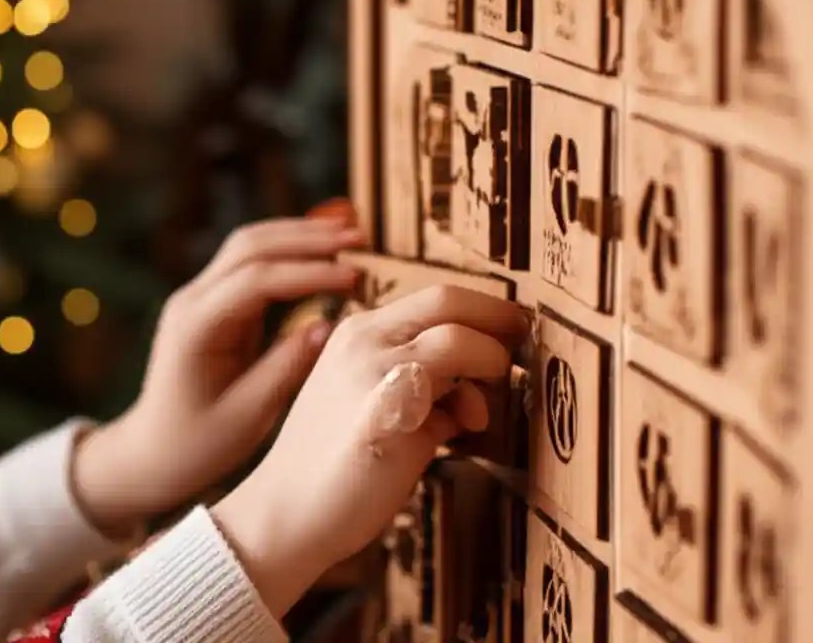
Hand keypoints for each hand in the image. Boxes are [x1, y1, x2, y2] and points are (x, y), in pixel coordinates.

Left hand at [73, 217, 364, 534]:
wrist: (152, 453)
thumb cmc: (198, 445)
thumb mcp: (248, 415)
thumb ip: (287, 367)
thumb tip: (331, 326)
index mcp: (195, 328)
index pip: (256, 281)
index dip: (309, 273)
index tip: (354, 277)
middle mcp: (191, 300)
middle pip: (250, 246)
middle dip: (307, 238)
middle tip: (359, 238)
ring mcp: (198, 297)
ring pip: (250, 245)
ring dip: (299, 236)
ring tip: (349, 235)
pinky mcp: (213, 302)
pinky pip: (252, 263)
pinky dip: (289, 251)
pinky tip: (323, 252)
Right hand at [211, 286, 527, 615]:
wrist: (287, 515)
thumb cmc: (339, 470)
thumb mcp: (384, 409)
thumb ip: (428, 393)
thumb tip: (475, 399)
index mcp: (357, 332)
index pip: (433, 298)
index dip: (482, 308)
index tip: (511, 326)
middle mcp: (362, 338)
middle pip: (448, 298)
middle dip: (498, 316)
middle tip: (525, 337)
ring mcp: (369, 369)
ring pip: (454, 334)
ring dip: (490, 358)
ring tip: (493, 394)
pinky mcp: (385, 408)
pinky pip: (448, 383)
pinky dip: (471, 400)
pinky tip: (467, 426)